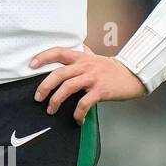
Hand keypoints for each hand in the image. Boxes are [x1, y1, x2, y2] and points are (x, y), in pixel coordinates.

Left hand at [30, 47, 145, 122]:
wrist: (133, 76)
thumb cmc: (112, 69)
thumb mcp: (96, 58)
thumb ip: (85, 53)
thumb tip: (79, 46)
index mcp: (82, 57)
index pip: (59, 52)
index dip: (43, 57)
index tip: (31, 65)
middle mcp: (85, 66)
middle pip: (59, 73)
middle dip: (45, 86)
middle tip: (37, 97)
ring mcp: (93, 78)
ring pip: (68, 87)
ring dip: (56, 100)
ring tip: (51, 110)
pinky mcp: (100, 91)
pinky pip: (84, 103)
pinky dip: (78, 113)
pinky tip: (77, 119)